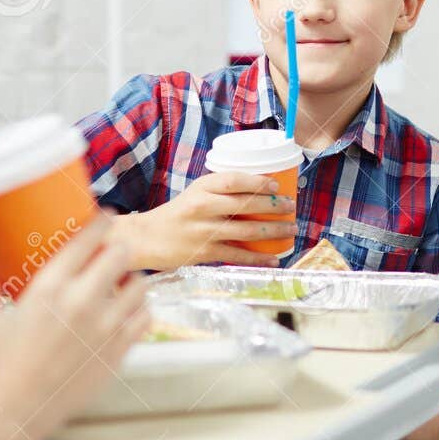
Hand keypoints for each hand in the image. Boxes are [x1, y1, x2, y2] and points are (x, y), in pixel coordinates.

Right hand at [0, 214, 150, 439]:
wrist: (20, 408)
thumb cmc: (3, 363)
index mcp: (50, 286)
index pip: (89, 239)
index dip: (103, 223)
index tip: (107, 218)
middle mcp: (82, 301)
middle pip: (121, 255)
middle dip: (118, 250)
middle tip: (113, 254)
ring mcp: (106, 326)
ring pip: (140, 285)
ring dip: (132, 280)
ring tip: (122, 284)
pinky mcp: (119, 349)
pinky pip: (146, 317)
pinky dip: (140, 310)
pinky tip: (128, 311)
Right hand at [122, 171, 295, 269]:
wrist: (147, 238)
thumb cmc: (179, 214)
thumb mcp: (196, 193)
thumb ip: (222, 191)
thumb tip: (261, 190)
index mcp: (201, 187)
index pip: (233, 180)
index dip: (257, 181)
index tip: (276, 185)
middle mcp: (202, 206)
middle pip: (245, 204)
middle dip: (273, 205)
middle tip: (291, 206)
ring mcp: (204, 231)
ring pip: (246, 230)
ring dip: (273, 231)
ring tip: (290, 230)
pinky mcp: (205, 252)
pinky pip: (237, 255)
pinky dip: (258, 258)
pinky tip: (274, 259)